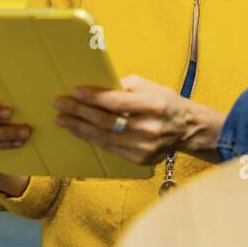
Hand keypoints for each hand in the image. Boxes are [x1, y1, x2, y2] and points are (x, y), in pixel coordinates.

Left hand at [52, 74, 222, 164]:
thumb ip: (124, 86)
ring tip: (62, 120)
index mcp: (154, 105)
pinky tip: (79, 131)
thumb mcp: (150, 87)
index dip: (93, 97)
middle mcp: (149, 128)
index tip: (75, 92)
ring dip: (79, 128)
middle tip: (60, 104)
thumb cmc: (165, 103)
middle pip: (106, 121)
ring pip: (103, 137)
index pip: (116, 101)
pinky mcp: (139, 159)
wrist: (187, 128)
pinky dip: (92, 139)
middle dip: (79, 112)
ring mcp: (144, 147)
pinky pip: (109, 148)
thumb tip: (96, 87)